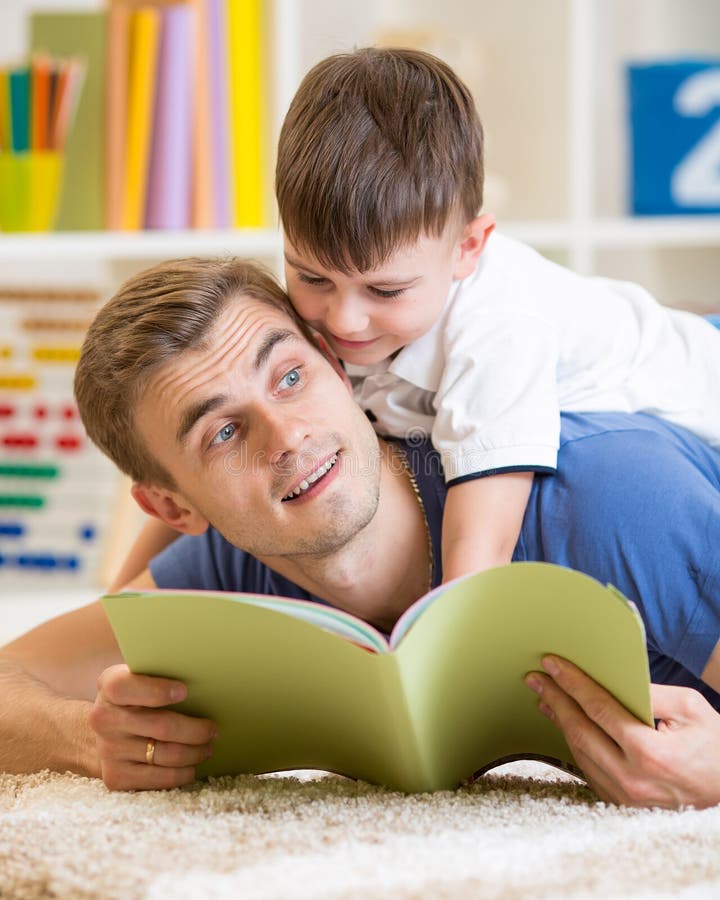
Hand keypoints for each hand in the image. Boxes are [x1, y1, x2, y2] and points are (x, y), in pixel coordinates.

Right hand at [90, 664, 216, 790]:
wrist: (106, 729)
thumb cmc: (137, 696)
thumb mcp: (139, 677)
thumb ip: (161, 673)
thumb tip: (203, 677)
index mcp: (110, 686)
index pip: (127, 687)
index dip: (157, 691)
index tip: (184, 691)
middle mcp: (104, 719)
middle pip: (161, 726)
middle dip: (196, 730)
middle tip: (213, 729)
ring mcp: (108, 750)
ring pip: (166, 755)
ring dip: (195, 752)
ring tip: (207, 747)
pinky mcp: (115, 777)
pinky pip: (160, 779)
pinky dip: (183, 773)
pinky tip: (192, 765)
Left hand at [525, 655, 719, 808]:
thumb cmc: (715, 748)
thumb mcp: (692, 709)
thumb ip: (651, 692)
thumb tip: (613, 677)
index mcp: (650, 752)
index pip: (599, 709)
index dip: (572, 683)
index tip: (552, 664)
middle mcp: (632, 778)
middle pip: (580, 731)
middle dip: (555, 699)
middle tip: (535, 678)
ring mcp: (625, 796)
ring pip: (579, 753)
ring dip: (560, 722)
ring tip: (546, 698)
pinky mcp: (622, 804)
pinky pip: (589, 770)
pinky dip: (574, 745)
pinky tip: (567, 727)